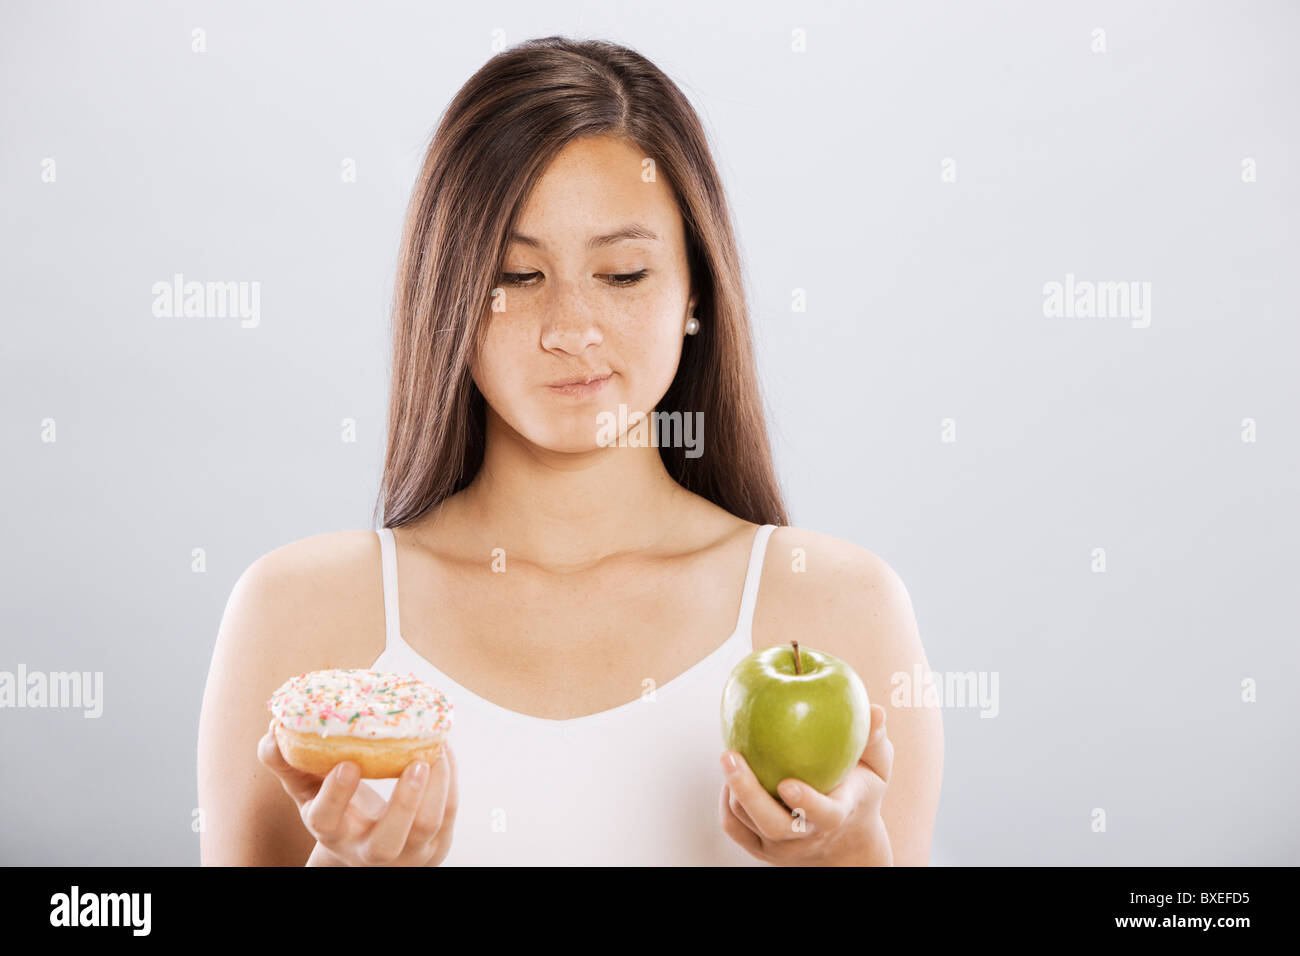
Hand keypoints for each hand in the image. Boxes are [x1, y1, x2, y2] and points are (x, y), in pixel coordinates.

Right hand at [258, 720, 458, 865]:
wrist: (374, 845)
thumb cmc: (340, 810)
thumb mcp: (310, 792)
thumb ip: (290, 764)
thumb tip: (272, 732)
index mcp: (333, 832)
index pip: (326, 821)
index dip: (336, 794)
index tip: (347, 762)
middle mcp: (370, 850)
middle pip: (388, 841)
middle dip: (404, 803)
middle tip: (415, 763)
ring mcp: (409, 851)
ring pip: (428, 825)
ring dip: (437, 785)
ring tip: (437, 747)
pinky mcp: (437, 842)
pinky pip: (449, 810)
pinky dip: (449, 778)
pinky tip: (444, 748)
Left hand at [718, 704, 893, 865]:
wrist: (844, 843)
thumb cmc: (859, 793)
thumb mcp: (877, 769)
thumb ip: (875, 741)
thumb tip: (876, 710)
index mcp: (837, 815)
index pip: (824, 815)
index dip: (806, 802)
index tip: (788, 783)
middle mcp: (806, 836)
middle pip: (774, 825)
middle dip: (749, 792)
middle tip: (730, 755)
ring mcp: (781, 847)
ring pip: (749, 823)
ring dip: (735, 790)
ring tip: (730, 756)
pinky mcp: (760, 848)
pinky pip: (734, 828)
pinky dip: (727, 804)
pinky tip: (730, 777)